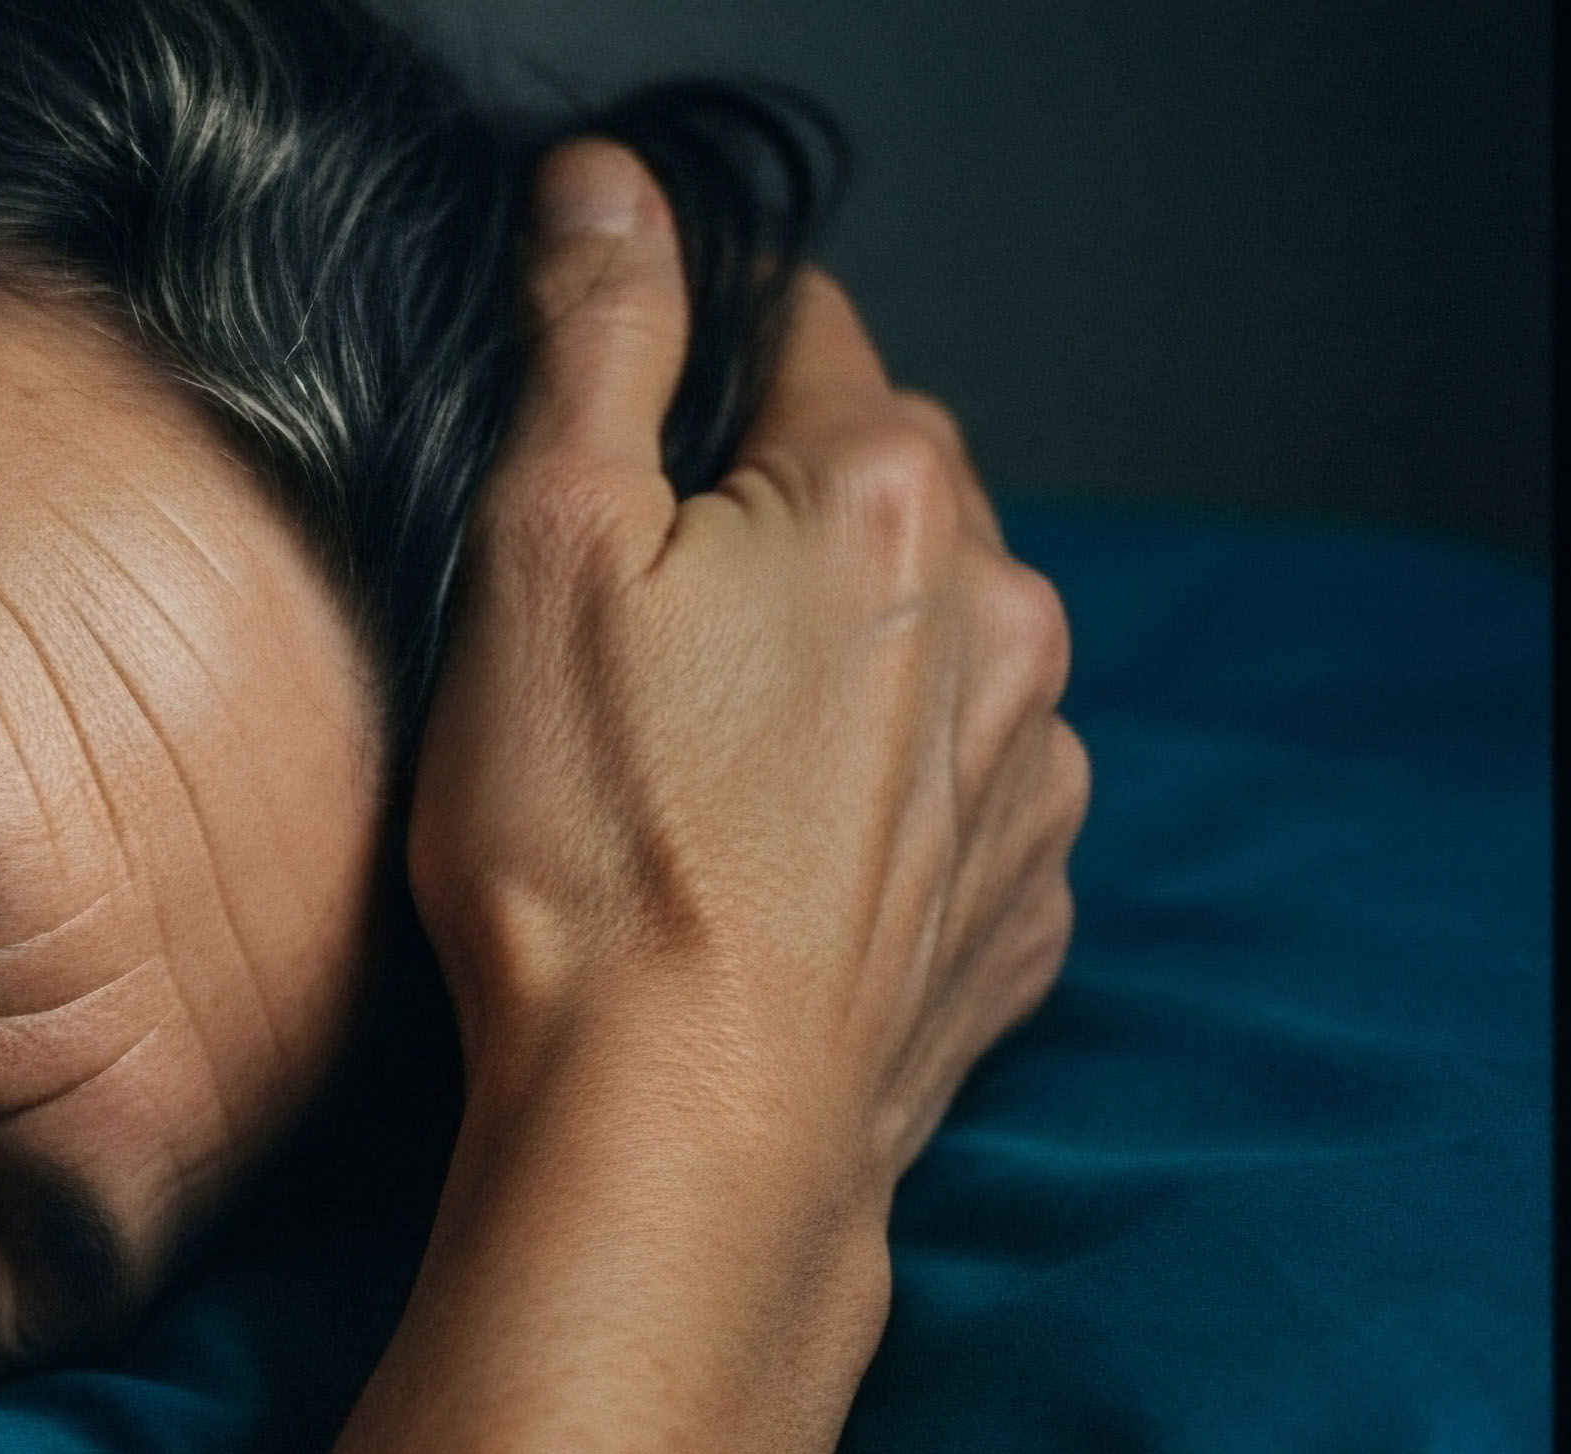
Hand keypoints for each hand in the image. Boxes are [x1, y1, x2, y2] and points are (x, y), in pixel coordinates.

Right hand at [409, 140, 1083, 1193]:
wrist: (675, 1138)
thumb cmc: (585, 858)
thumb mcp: (536, 551)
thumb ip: (594, 346)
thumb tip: (611, 198)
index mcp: (891, 493)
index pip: (802, 330)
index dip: (686, 378)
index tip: (606, 475)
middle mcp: (1008, 617)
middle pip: (879, 499)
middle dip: (765, 540)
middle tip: (620, 654)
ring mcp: (1034, 778)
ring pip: (925, 657)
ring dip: (830, 682)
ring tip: (687, 784)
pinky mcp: (1019, 916)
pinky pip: (950, 812)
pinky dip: (867, 822)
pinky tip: (756, 877)